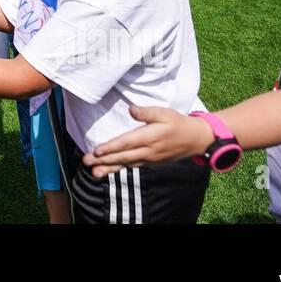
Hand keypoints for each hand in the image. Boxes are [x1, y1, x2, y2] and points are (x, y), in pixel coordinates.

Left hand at [81, 106, 214, 177]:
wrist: (194, 139)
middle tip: (86, 163)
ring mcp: (149, 159)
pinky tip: (109, 170)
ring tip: (94, 173)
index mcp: (149, 137)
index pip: (125, 144)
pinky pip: (132, 166)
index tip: (96, 152)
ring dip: (109, 168)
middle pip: (122, 157)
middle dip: (103, 160)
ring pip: (126, 164)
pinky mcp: (150, 162)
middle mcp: (147, 151)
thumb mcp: (164, 113)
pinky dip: (119, 168)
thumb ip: (147, 112)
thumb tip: (130, 109)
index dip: (110, 148)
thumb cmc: (177, 123)